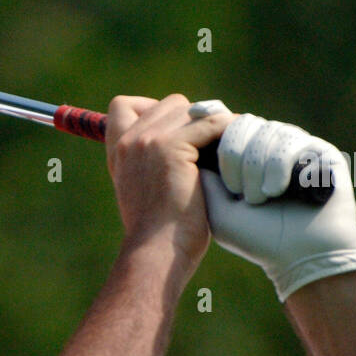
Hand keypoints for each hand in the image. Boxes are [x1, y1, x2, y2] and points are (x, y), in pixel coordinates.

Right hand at [105, 94, 230, 267]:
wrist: (158, 251)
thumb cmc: (160, 232)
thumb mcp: (147, 190)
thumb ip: (153, 162)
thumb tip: (190, 142)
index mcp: (118, 151)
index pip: (124, 105)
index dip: (153, 108)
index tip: (176, 130)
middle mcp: (128, 141)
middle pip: (170, 104)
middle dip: (195, 120)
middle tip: (215, 145)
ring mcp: (148, 141)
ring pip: (192, 110)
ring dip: (215, 125)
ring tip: (230, 146)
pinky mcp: (171, 147)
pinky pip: (210, 122)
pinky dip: (229, 131)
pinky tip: (237, 149)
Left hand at [202, 113, 355, 301]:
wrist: (301, 257)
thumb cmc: (257, 238)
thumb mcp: (217, 209)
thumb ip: (203, 176)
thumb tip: (190, 140)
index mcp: (246, 157)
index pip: (226, 125)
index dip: (216, 129)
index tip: (213, 153)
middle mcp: (272, 147)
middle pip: (243, 124)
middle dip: (235, 157)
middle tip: (240, 193)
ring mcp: (297, 147)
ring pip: (267, 132)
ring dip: (257, 169)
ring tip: (262, 198)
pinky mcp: (321, 151)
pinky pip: (291, 142)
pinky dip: (279, 167)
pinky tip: (280, 190)